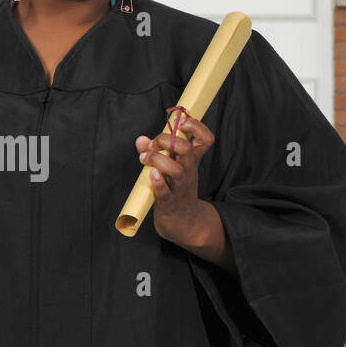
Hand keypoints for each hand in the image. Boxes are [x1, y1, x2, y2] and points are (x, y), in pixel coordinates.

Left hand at [135, 110, 215, 247]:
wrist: (186, 224)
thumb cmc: (177, 191)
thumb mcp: (171, 169)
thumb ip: (155, 152)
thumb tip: (141, 139)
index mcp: (191, 161)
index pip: (205, 139)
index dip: (196, 126)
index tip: (181, 122)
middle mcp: (188, 172)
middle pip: (187, 149)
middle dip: (167, 140)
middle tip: (153, 146)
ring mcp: (180, 188)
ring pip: (176, 170)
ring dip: (158, 160)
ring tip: (145, 160)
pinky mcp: (169, 203)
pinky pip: (165, 192)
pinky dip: (157, 183)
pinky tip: (151, 175)